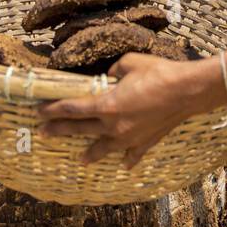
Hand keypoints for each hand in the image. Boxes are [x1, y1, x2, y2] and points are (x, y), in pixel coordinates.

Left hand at [39, 55, 214, 167]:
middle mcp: (113, 125)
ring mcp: (129, 138)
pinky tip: (123, 164)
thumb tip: (108, 76)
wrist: (187, 91)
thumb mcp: (129, 62)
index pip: (72, 108)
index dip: (53, 109)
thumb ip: (113, 70)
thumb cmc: (158, 72)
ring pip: (103, 149)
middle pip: (80, 129)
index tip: (39, 110)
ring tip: (81, 159)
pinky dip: (126, 159)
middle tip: (44, 132)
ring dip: (90, 153)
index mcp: (107, 104)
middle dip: (59, 130)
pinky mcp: (145, 143)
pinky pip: (132, 155)